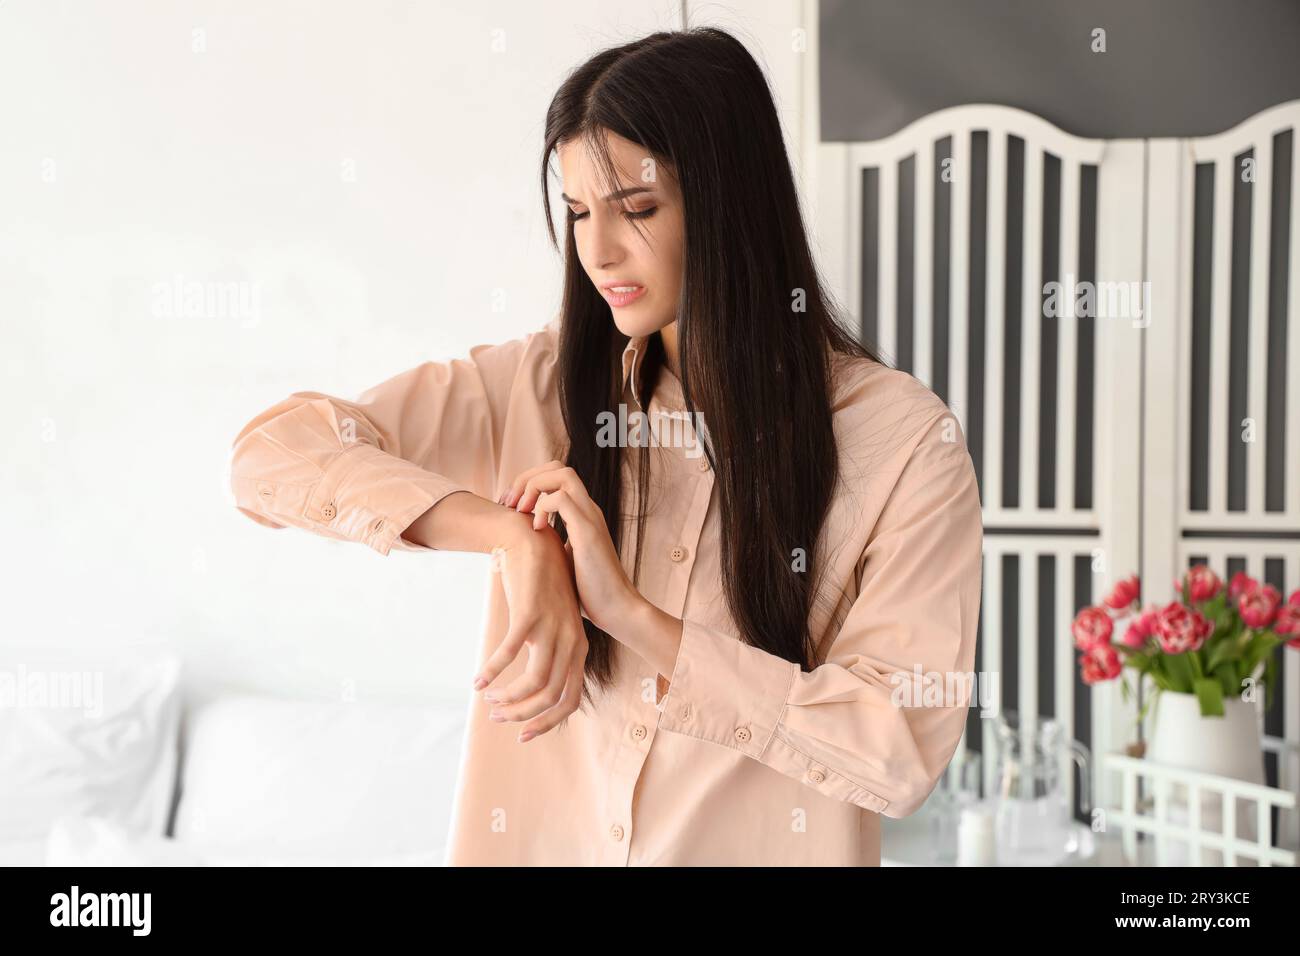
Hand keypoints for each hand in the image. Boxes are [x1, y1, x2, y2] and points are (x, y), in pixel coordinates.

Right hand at [472, 516, 589, 742]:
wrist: (534, 545)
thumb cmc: (541, 587)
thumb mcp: (554, 624)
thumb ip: (550, 652)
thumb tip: (535, 685)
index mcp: (578, 648)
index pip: (570, 700)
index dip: (548, 723)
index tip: (525, 734)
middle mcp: (571, 641)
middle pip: (552, 697)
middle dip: (523, 715)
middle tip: (498, 718)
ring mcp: (552, 628)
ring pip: (534, 682)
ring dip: (508, 697)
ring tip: (489, 700)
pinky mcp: (530, 615)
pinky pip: (509, 653)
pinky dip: (492, 671)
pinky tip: (478, 680)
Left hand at [502, 460, 641, 634]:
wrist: (617, 610)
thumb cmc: (590, 593)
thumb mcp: (564, 562)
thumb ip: (551, 547)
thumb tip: (526, 548)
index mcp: (581, 515)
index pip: (555, 477)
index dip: (529, 484)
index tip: (510, 506)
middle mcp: (587, 510)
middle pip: (557, 467)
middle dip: (527, 478)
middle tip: (510, 503)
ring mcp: (590, 518)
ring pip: (562, 474)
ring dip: (533, 486)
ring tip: (520, 510)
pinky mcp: (588, 532)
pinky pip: (561, 499)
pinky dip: (542, 508)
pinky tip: (537, 529)